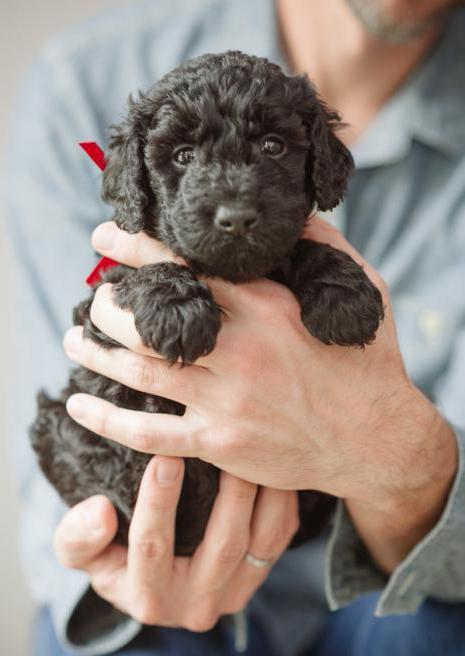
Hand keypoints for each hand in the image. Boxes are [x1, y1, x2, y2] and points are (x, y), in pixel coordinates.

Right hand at [54, 456, 298, 628]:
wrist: (156, 577)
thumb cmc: (112, 554)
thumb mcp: (84, 552)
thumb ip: (79, 537)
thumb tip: (99, 511)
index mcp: (149, 598)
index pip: (152, 548)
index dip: (158, 502)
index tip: (164, 457)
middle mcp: (197, 604)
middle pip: (220, 546)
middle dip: (225, 494)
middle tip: (225, 446)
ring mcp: (235, 592)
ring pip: (259, 543)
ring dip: (260, 495)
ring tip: (255, 452)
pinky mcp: (259, 575)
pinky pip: (280, 538)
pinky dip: (280, 501)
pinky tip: (272, 466)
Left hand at [64, 218, 456, 570]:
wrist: (376, 439)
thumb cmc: (365, 361)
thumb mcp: (358, 291)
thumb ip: (323, 246)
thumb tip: (292, 214)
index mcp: (265, 307)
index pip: (184, 269)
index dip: (135, 250)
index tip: (103, 238)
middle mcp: (238, 350)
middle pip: (149, 320)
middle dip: (109, 305)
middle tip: (94, 299)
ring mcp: (225, 399)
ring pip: (140, 370)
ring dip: (97, 353)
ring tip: (72, 338)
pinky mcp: (220, 442)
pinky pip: (149, 433)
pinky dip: (107, 420)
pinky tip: (80, 405)